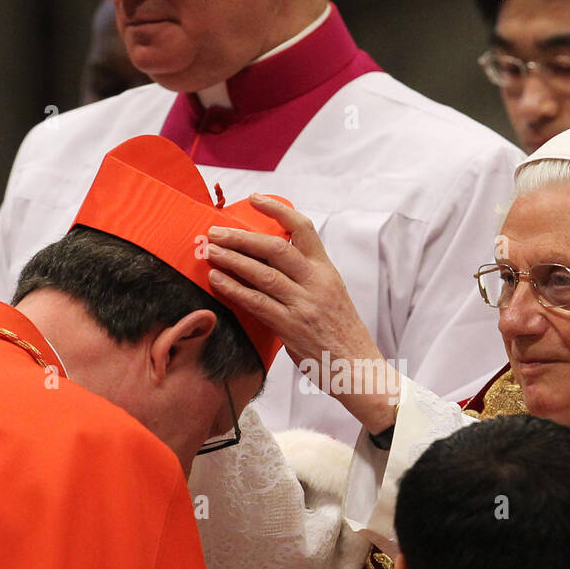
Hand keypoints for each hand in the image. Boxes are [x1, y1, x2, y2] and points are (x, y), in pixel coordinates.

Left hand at [206, 195, 399, 432]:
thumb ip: (306, 277)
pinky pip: (257, 303)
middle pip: (275, 248)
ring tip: (211, 251)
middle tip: (216, 231)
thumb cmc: (342, 334)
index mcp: (327, 270)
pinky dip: (234, 289)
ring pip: (263, 274)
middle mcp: (317, 283)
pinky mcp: (291, 328)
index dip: (277, 209)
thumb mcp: (332, 296)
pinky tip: (218, 280)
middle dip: (241, 236)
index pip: (303, 228)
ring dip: (232, 259)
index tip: (255, 199)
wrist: (358, 369)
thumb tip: (269, 263)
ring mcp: (304, 305)